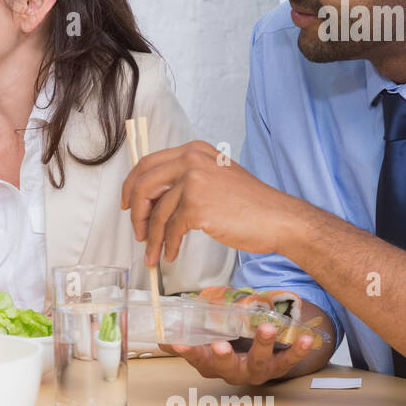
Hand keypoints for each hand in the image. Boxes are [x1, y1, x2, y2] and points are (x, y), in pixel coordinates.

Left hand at [120, 140, 301, 264]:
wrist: (278, 218)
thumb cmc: (250, 204)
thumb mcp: (215, 177)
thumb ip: (185, 180)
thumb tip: (152, 201)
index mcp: (193, 150)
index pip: (148, 164)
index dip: (131, 186)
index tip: (127, 204)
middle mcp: (190, 160)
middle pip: (143, 186)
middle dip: (136, 214)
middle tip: (137, 233)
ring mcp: (193, 182)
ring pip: (157, 213)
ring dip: (152, 238)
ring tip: (154, 254)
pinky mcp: (196, 206)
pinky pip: (170, 229)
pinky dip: (168, 245)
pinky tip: (172, 254)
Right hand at [165, 324, 316, 385]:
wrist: (263, 357)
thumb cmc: (230, 343)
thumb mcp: (208, 339)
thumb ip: (188, 336)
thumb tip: (161, 336)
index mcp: (214, 365)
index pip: (198, 360)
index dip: (189, 353)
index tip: (180, 344)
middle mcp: (235, 372)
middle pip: (227, 367)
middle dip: (223, 357)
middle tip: (220, 345)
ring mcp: (258, 371)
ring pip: (260, 362)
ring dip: (263, 346)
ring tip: (266, 329)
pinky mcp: (279, 368)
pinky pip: (289, 360)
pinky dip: (298, 351)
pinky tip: (305, 339)